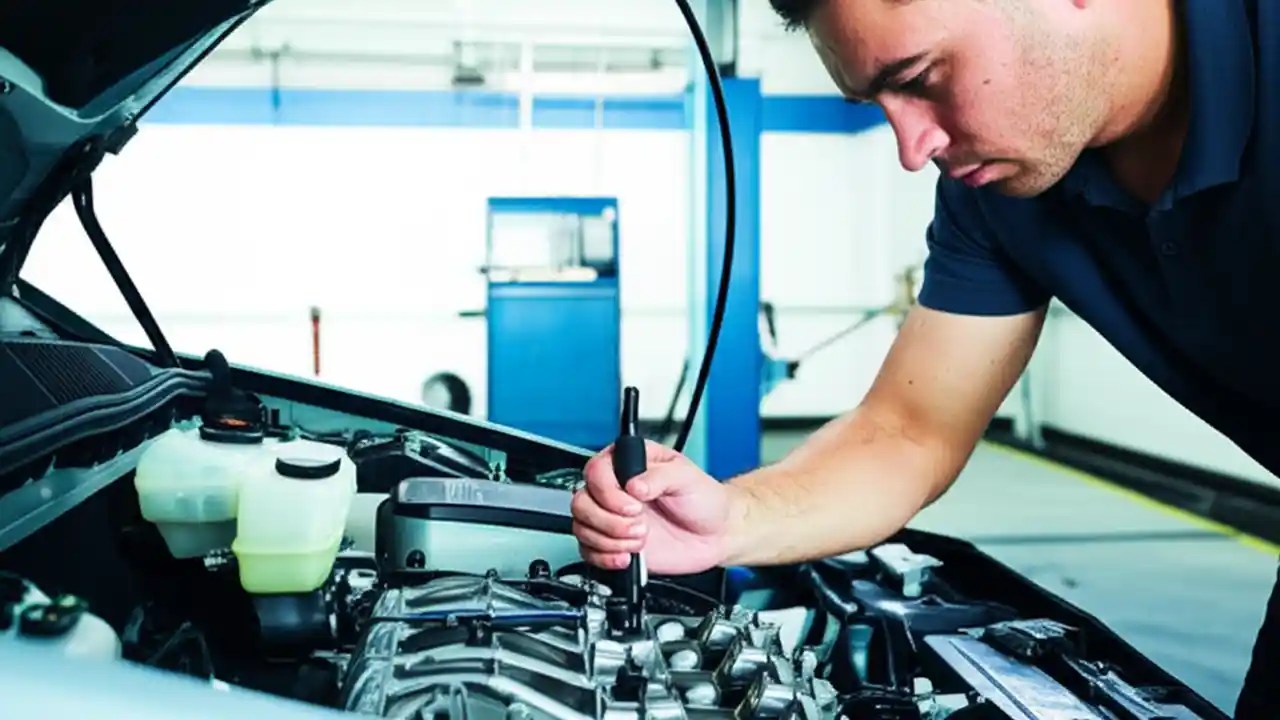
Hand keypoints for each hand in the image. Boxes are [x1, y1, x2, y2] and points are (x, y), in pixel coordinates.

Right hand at [571, 439, 735, 574]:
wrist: (716, 534)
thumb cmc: (704, 499)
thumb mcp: (687, 478)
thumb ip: (659, 476)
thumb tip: (633, 485)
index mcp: (629, 463)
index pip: (596, 471)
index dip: (609, 492)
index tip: (634, 505)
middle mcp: (615, 489)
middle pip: (582, 501)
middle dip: (609, 520)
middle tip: (639, 526)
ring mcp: (612, 517)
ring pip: (582, 526)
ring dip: (610, 539)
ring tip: (639, 541)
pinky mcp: (613, 542)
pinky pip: (589, 551)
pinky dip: (605, 557)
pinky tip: (628, 556)